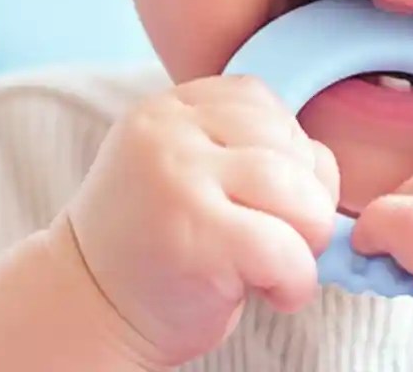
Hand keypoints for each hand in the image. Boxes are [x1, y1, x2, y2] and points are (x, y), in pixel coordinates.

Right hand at [60, 76, 339, 365]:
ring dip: (310, 236)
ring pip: (297, 190)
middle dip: (307, 196)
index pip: (261, 100)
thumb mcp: (187, 169)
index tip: (267, 199)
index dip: (286, 151)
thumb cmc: (158, 246)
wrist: (87, 312)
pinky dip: (298, 279)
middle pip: (288, 144)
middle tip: (283, 240)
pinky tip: (276, 294)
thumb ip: (241, 146)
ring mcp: (180, 180)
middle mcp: (168, 133)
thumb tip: (325, 166)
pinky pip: (285, 248)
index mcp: (167, 108)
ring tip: (283, 265)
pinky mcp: (196, 236)